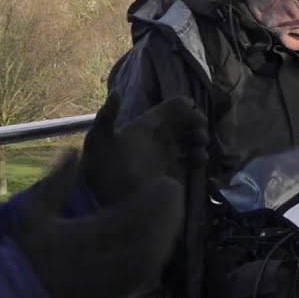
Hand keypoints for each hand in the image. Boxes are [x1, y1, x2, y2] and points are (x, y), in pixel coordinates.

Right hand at [13, 151, 183, 297]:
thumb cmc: (29, 252)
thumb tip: (72, 151)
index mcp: (98, 232)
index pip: (143, 211)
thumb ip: (57, 180)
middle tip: (170, 191)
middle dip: (169, 208)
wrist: (25, 297)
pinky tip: (161, 237)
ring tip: (169, 210)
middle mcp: (116, 255)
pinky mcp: (123, 289)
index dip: (160, 195)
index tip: (163, 181)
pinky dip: (160, 249)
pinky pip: (153, 267)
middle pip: (160, 228)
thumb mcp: (34, 211)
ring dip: (168, 227)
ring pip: (161, 248)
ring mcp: (122, 275)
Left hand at [81, 94, 208, 207]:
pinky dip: (199, 158)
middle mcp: (154, 142)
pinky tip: (200, 158)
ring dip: (198, 138)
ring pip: (187, 142)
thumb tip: (115, 93)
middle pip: (179, 125)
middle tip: (201, 122)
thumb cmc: (101, 171)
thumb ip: (106, 117)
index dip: (176, 106)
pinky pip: (190, 163)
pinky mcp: (172, 176)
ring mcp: (164, 159)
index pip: (161, 113)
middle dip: (193, 120)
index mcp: (139, 131)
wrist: (109, 204)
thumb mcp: (97, 141)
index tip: (190, 102)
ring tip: (201, 141)